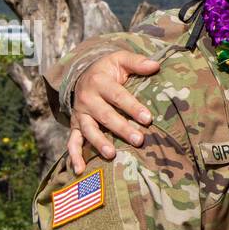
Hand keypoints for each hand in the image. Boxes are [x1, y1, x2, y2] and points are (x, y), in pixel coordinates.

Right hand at [68, 50, 160, 172]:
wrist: (82, 74)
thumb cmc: (108, 70)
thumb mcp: (120, 60)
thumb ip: (137, 62)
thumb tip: (156, 65)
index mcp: (100, 82)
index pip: (118, 96)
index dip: (132, 107)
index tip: (147, 118)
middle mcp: (87, 99)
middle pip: (105, 115)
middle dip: (121, 128)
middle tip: (139, 140)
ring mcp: (80, 114)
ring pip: (89, 130)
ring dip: (99, 143)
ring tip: (112, 154)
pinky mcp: (76, 125)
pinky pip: (72, 141)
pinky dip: (74, 156)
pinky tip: (80, 170)